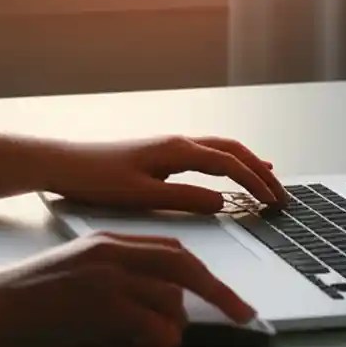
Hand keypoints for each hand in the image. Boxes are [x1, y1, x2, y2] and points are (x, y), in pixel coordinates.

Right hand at [0, 231, 256, 346]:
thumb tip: (156, 315)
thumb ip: (116, 285)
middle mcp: (112, 252)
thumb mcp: (75, 277)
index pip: (170, 248)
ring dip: (169, 334)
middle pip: (185, 265)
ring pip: (173, 303)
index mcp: (106, 242)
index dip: (201, 272)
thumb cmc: (24, 304)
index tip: (223, 292)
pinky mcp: (105, 305)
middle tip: (242, 314)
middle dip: (220, 293)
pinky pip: (156, 328)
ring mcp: (109, 276)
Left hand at [45, 135, 287, 212]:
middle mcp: (177, 143)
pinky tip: (227, 172)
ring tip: (268, 178)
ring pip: (219, 149)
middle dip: (259, 171)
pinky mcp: (160, 155)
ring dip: (246, 163)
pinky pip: (205, 154)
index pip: (229, 164)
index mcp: (176, 150)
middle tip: (281, 193)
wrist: (64, 163)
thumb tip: (222, 203)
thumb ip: (184, 198)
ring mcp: (169, 147)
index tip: (275, 202)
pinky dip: (226, 162)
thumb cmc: (96, 179)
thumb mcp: (142, 196)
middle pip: (231, 150)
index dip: (256, 183)